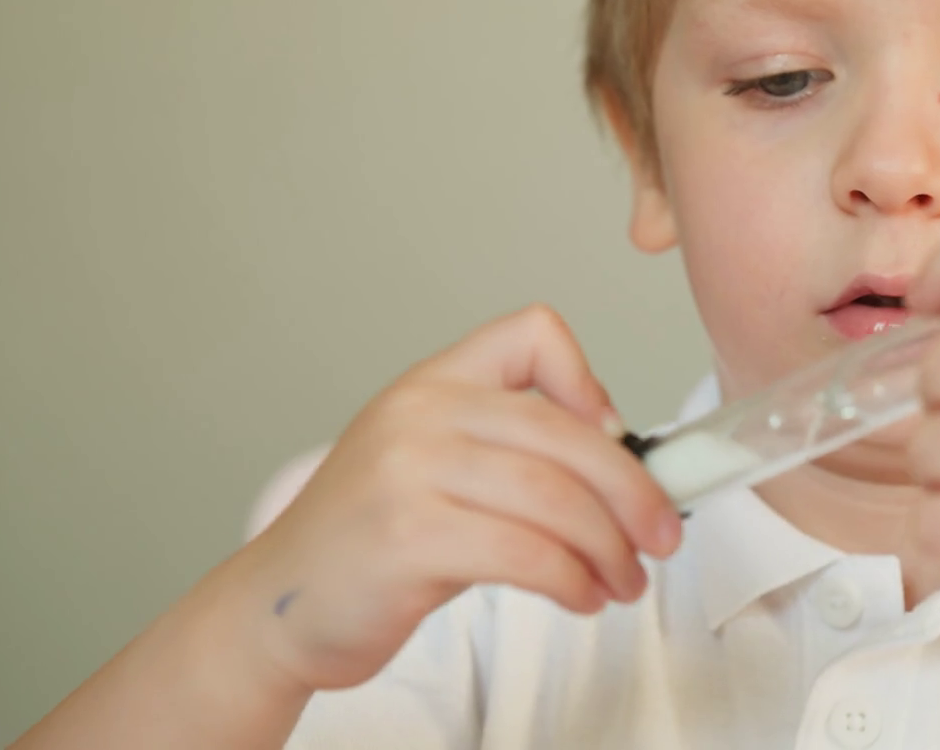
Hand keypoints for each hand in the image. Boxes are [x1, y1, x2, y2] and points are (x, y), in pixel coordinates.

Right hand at [230, 304, 682, 690]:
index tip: (615, 438)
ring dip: (610, 548)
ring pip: (556, 498)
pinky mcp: (408, 537)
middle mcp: (420, 413)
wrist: (275, 607)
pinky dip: (574, 580)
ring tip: (625, 579)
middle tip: (663, 534)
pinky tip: (583, 595)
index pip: (532, 332)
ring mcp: (409, 472)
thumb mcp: (433, 465)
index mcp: (432, 383)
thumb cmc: (369, 540)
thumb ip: (512, 451)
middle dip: (634, 491)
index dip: (588, 378)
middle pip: (567, 433)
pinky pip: (528, 554)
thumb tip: (625, 471)